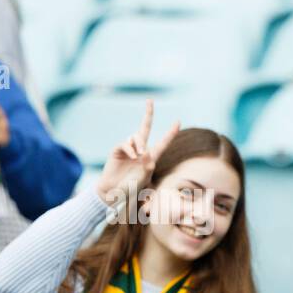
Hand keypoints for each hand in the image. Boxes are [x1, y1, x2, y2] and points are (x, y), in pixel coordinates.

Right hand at [94, 98, 180, 223]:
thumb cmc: (131, 187)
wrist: (114, 192)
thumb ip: (148, 166)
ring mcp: (129, 149)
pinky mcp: (118, 150)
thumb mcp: (144, 179)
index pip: (163, 143)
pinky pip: (126, 143)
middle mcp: (140, 151)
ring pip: (136, 136)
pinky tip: (133, 156)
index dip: (170, 133)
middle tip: (150, 100)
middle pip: (145, 128)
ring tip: (141, 154)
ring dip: (140, 143)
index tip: (178, 121)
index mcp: (150, 158)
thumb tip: (146, 151)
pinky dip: (131, 148)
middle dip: (148, 114)